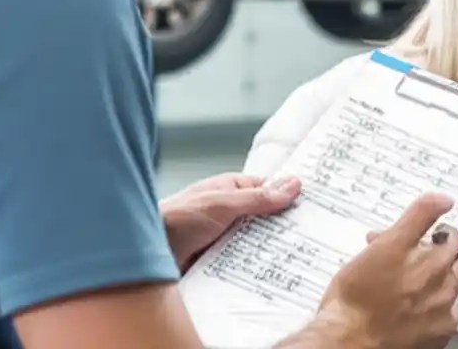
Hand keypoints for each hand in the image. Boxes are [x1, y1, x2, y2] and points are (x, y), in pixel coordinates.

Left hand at [158, 173, 300, 271]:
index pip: (269, 191)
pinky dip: (253, 267)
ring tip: (294, 257)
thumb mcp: (223, 204)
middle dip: (282, 228)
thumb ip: (258, 198)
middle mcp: (229, 212)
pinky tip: (268, 274)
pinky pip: (243, 263)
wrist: (143, 254)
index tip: (313, 207)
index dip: (289, 198)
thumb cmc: (176, 219)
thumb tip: (293, 184)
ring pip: (256, 242)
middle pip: (265, 219)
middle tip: (310, 236)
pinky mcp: (218, 260)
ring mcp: (224, 236)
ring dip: (267, 250)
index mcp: (230, 190)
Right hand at [310, 193, 457, 348]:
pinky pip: (452, 313)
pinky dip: (439, 311)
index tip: (433, 233)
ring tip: (422, 289)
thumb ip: (415, 219)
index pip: (449, 229)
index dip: (440, 230)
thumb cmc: (354, 298)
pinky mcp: (444, 329)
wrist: (350, 342)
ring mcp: (445, 304)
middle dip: (453, 254)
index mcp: (422, 252)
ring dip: (446, 282)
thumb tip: (442, 199)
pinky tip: (419, 313)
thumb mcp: (378, 248)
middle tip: (432, 258)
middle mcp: (439, 275)